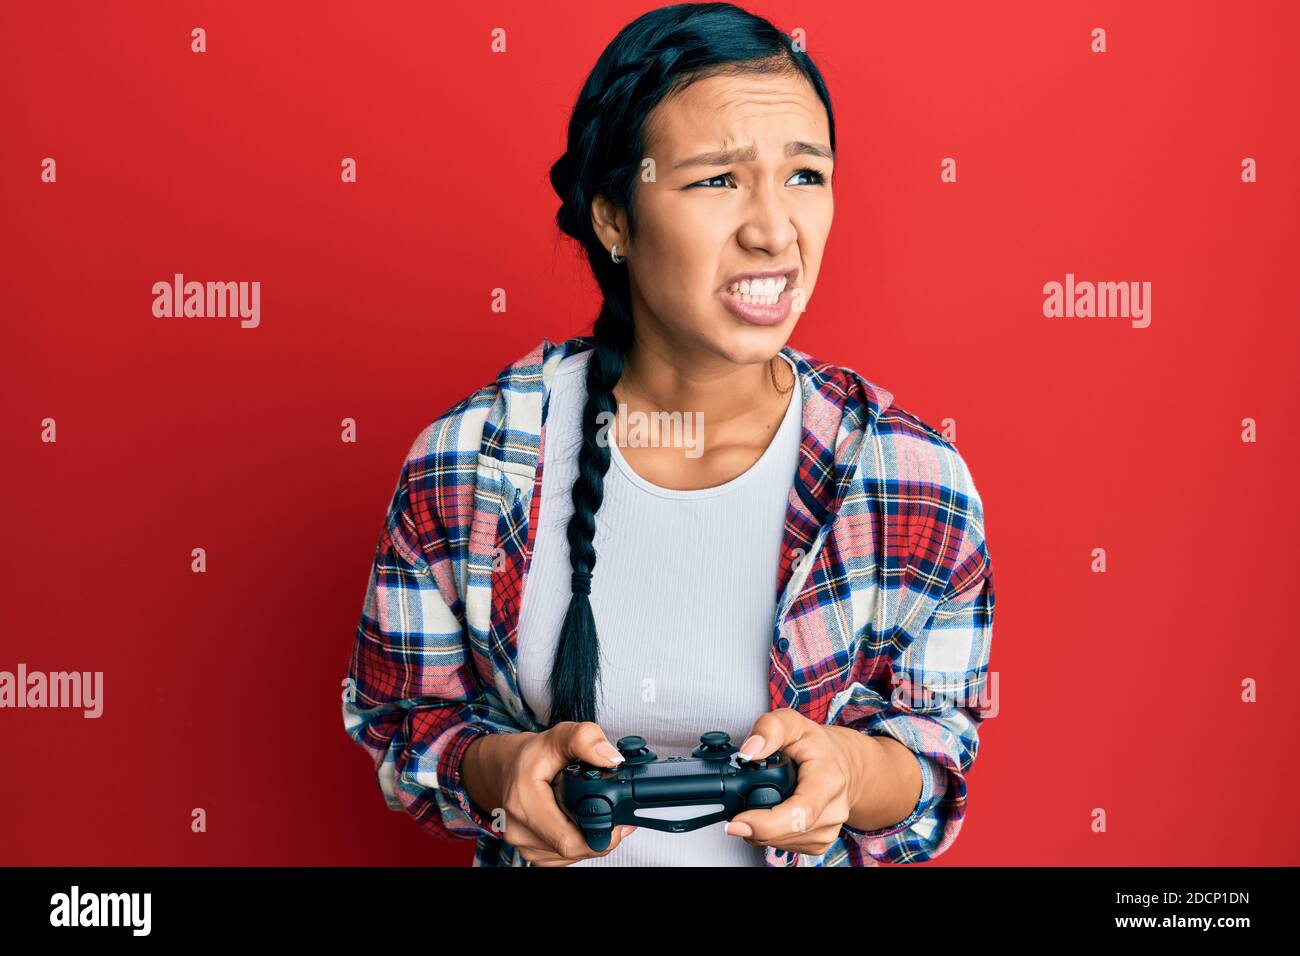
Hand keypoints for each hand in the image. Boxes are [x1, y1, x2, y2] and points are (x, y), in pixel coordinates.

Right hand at [490, 721, 638, 865]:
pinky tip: (582, 822)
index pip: (568, 840)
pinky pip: (564, 857)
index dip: (601, 834)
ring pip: (571, 856)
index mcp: (523, 804)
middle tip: (615, 811)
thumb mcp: (559, 735)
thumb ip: (586, 739)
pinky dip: (580, 843)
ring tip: (595, 811)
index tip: (619, 818)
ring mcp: (524, 845)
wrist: (507, 768)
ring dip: (590, 839)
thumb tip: (611, 759)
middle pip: (574, 850)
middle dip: (600, 834)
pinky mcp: (532, 853)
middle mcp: (520, 830)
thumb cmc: (531, 755)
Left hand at [723, 708, 868, 856]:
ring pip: (781, 843)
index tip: (737, 822)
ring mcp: (829, 830)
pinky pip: (787, 847)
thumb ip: (768, 729)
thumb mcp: (792, 723)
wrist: (843, 763)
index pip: (798, 814)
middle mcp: (833, 810)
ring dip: (761, 829)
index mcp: (828, 780)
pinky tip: (772, 814)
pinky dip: (771, 835)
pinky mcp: (821, 842)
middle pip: (784, 832)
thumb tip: (749, 752)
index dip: (765, 824)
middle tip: (739, 806)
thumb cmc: (816, 744)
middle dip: (754, 823)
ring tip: (759, 802)